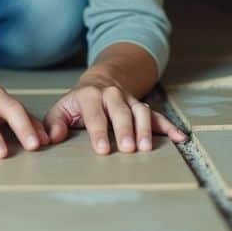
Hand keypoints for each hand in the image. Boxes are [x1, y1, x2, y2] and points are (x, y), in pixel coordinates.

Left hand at [43, 75, 186, 154]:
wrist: (100, 81)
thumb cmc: (78, 103)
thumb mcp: (61, 109)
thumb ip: (54, 124)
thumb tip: (51, 139)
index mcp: (90, 95)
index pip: (95, 114)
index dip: (98, 132)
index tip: (102, 149)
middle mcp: (112, 95)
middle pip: (121, 111)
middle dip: (125, 130)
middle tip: (128, 149)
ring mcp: (130, 100)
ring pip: (141, 111)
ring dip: (145, 129)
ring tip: (146, 148)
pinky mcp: (143, 106)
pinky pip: (158, 116)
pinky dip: (169, 126)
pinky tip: (180, 138)